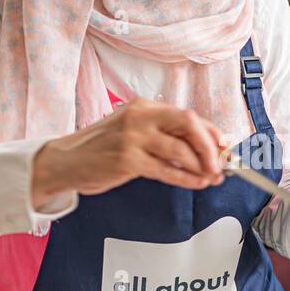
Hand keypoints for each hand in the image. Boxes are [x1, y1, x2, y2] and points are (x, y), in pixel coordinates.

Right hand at [30, 100, 225, 205]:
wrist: (65, 161)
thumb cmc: (102, 148)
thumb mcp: (132, 131)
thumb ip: (162, 135)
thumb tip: (202, 147)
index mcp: (143, 107)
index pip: (187, 115)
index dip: (210, 132)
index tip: (223, 146)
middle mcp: (139, 117)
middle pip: (188, 124)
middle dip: (210, 145)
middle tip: (220, 163)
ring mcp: (132, 138)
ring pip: (180, 150)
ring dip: (201, 166)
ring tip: (211, 178)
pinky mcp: (127, 160)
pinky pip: (167, 171)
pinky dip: (186, 178)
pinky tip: (196, 183)